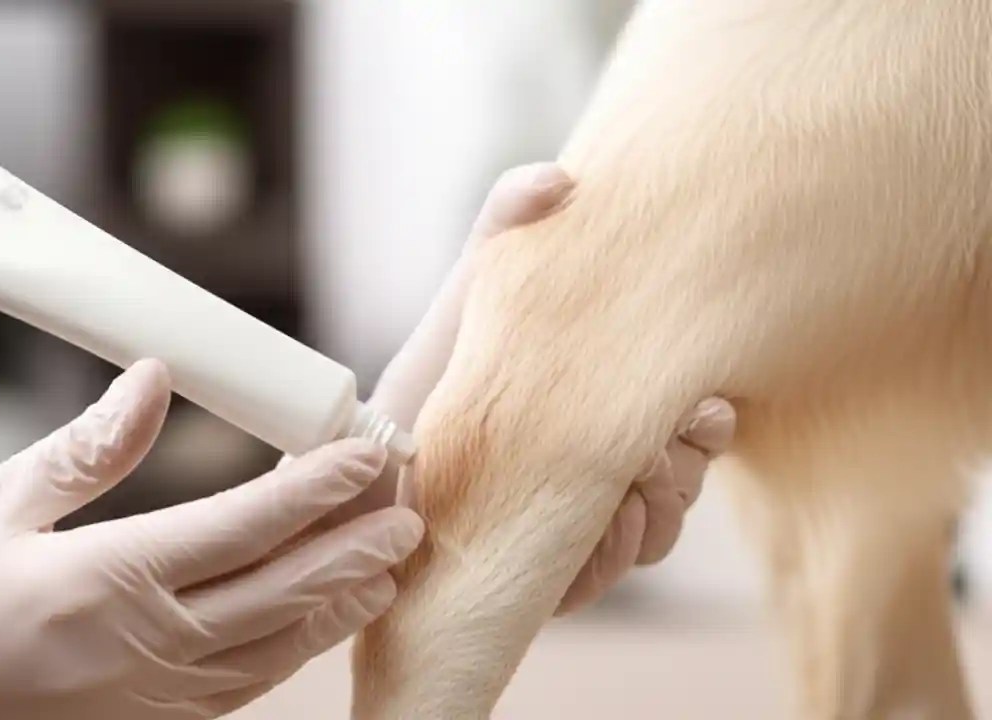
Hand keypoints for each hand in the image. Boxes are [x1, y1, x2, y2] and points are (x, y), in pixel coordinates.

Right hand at [0, 360, 423, 719]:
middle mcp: (140, 648)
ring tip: (393, 556)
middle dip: (356, 543)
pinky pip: (243, 685)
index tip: (370, 448)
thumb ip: (90, 446)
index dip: (319, 487)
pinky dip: (296, 646)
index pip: (242, 526)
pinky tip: (325, 613)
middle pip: (281, 591)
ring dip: (340, 598)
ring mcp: (148, 698)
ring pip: (275, 647)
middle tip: (410, 501)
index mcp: (103, 581)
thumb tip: (156, 377)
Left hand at [366, 162, 736, 613]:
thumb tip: (558, 178)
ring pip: (661, 531)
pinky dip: (613, 551)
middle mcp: (604, 470)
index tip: (709, 404)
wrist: (363, 462)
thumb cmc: (431, 377)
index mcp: (605, 409)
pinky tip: (600, 523)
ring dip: (660, 510)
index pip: (692, 420)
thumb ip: (505, 229)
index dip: (712, 418)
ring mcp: (580, 525)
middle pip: (689, 478)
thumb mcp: (470, 296)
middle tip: (671, 444)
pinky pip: (604, 575)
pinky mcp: (546, 573)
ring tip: (631, 484)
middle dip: (691, 465)